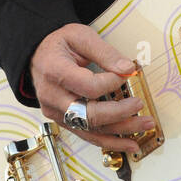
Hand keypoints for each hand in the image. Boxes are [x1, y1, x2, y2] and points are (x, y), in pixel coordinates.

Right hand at [29, 22, 152, 152]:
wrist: (38, 55)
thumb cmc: (59, 44)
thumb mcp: (80, 36)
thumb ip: (104, 53)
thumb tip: (127, 68)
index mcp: (54, 71)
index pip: (88, 86)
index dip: (112, 82)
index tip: (128, 73)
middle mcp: (52, 96)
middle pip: (89, 114)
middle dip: (120, 113)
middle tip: (140, 105)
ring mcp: (56, 112)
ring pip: (90, 129)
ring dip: (120, 133)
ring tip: (143, 127)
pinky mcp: (62, 120)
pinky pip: (87, 134)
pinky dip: (109, 141)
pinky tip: (127, 143)